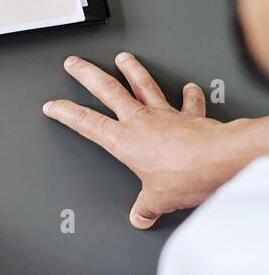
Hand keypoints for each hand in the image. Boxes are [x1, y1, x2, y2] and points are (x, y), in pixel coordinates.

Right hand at [43, 53, 268, 227]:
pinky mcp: (191, 116)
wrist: (220, 158)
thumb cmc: (187, 173)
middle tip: (74, 63)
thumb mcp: (158, 199)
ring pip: (144, 85)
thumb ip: (146, 207)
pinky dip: (190, 95)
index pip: (86, 122)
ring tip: (123, 58)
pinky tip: (188, 87)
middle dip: (87, 75)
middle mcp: (141, 121)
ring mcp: (166, 115)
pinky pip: (189, 102)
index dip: (66, 112)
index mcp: (123, 140)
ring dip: (132, 70)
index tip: (53, 105)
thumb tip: (141, 216)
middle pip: (108, 90)